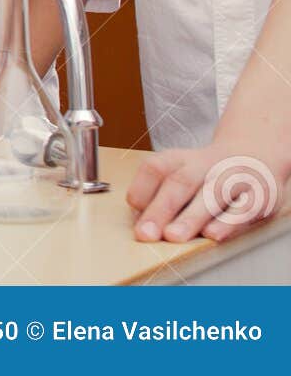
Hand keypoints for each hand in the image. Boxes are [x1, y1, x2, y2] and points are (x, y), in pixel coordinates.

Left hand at [127, 142, 289, 243]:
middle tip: (146, 233)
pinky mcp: (259, 196)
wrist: (255, 157)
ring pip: (212, 194)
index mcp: (180, 159)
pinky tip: (212, 234)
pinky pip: (243, 209)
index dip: (142, 188)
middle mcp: (206, 164)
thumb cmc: (209, 175)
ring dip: (191, 217)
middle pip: (181, 182)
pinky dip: (227, 222)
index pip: (155, 168)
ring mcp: (234, 178)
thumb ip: (160, 195)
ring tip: (173, 236)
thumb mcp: (181, 173)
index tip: (133, 210)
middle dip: (161, 208)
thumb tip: (142, 223)